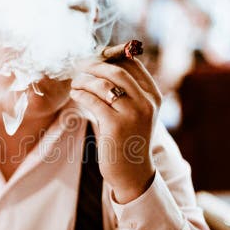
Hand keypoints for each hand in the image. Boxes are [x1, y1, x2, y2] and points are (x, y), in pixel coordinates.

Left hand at [70, 53, 161, 203]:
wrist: (133, 172)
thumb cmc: (129, 139)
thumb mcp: (136, 112)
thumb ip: (128, 91)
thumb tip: (103, 65)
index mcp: (154, 95)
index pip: (132, 64)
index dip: (110, 57)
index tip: (94, 58)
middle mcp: (147, 102)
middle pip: (117, 71)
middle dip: (94, 66)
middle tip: (80, 68)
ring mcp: (133, 114)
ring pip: (104, 85)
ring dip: (84, 80)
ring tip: (75, 82)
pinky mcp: (116, 126)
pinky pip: (93, 101)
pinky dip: (81, 94)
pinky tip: (75, 94)